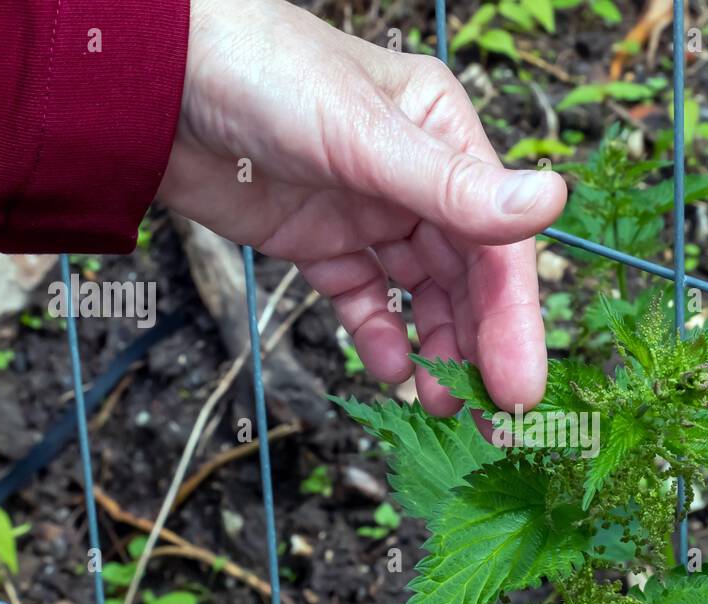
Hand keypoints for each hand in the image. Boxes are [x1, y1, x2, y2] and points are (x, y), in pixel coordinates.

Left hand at [158, 0, 566, 413]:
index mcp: (447, 135)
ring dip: (436, 349)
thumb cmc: (265, 76)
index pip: (497, 243)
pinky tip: (387, 369)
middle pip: (467, 277)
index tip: (520, 390)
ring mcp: (368, 211)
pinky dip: (378, 334)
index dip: (514, 320)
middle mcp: (418, 176)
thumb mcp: (365, 138)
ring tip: (438, 404)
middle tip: (493, 423)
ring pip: (421, 294)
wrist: (153, 82)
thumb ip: (454, 188)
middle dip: (481, 348)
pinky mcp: (319, 240)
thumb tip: (553, 201)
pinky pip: (363, 297)